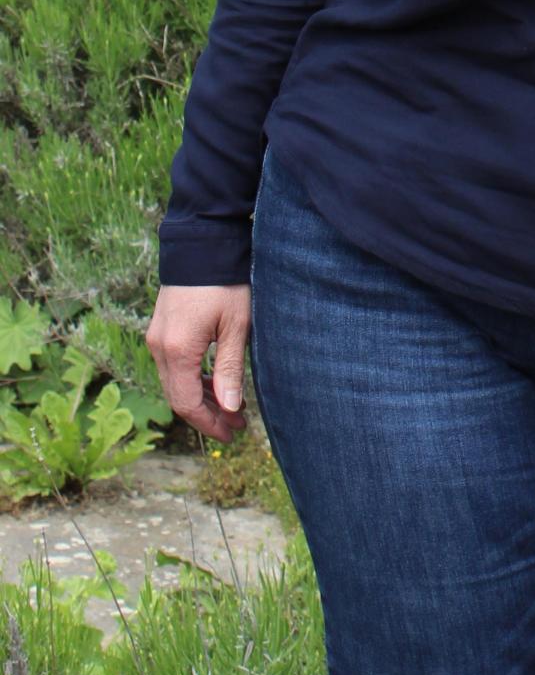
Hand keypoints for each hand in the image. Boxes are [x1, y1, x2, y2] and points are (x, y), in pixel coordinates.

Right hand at [147, 284, 251, 444]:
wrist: (203, 242)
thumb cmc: (226, 282)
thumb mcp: (236, 326)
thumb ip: (229, 369)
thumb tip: (229, 409)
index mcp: (177, 350)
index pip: (187, 403)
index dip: (210, 423)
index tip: (233, 433)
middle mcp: (159, 347)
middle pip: (178, 396)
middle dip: (207, 415)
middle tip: (237, 424)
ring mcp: (156, 337)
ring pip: (174, 382)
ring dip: (201, 397)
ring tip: (232, 405)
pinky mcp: (161, 328)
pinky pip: (173, 365)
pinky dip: (193, 378)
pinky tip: (215, 381)